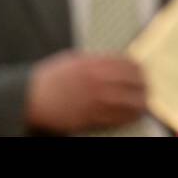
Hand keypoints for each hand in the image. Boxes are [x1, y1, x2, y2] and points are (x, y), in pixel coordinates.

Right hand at [24, 51, 147, 133]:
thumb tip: (115, 63)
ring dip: (140, 102)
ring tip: (142, 103)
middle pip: (135, 81)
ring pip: (132, 101)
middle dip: (143, 85)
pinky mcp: (92, 117)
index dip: (139, 68)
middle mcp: (99, 80)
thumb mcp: (74, 60)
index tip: (141, 72)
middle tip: (146, 88)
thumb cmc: (50, 79)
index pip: (129, 63)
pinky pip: (119, 117)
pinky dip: (129, 115)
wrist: (32, 98)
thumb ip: (96, 61)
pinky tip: (132, 115)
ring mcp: (97, 99)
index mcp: (95, 63)